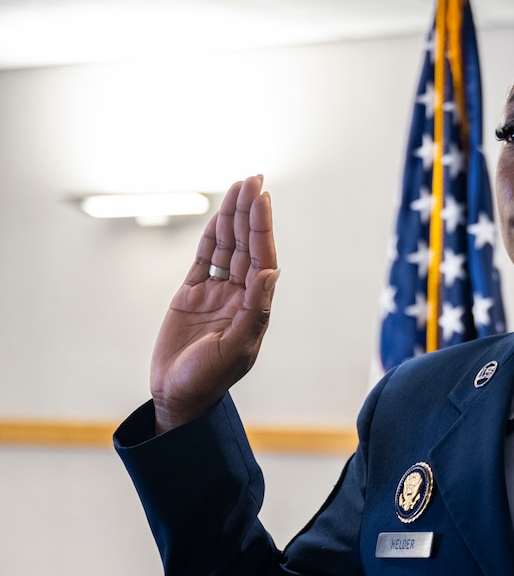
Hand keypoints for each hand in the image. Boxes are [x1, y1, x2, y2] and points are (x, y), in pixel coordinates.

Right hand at [150, 175, 278, 433]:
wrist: (178, 395)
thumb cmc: (210, 379)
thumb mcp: (237, 347)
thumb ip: (255, 310)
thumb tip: (271, 273)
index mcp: (255, 306)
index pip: (261, 258)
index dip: (262, 227)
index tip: (262, 198)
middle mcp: (239, 295)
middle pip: (246, 245)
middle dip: (249, 213)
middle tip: (253, 179)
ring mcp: (216, 292)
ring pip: (226, 247)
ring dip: (232, 218)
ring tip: (239, 186)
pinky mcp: (191, 294)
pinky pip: (204, 258)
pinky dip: (211, 235)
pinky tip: (219, 215)